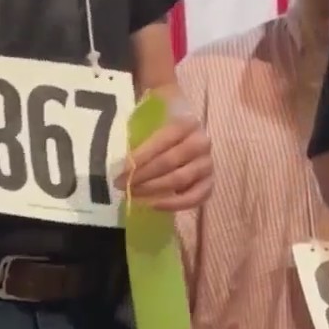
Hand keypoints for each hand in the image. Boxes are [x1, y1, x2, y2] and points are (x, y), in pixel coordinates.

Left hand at [117, 98, 212, 212]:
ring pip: (181, 179)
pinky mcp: (209, 183)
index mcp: (187, 123)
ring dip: (153, 189)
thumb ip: (137, 136)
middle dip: (142, 175)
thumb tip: (118, 158)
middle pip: (169, 161)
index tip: (120, 169)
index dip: (140, 157)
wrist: (181, 141)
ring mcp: (207, 164)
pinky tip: (155, 205)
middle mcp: (202, 142)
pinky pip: (196, 197)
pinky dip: (175, 204)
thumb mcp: (149, 126)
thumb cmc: (160, 133)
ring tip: (133, 193)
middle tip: (121, 184)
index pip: (162, 141)